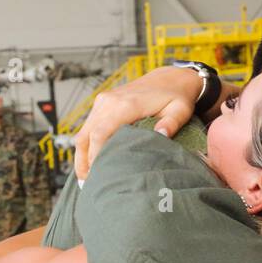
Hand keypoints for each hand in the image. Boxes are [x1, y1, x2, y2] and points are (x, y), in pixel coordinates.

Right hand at [74, 66, 205, 179]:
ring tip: (85, 178)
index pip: (100, 134)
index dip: (95, 157)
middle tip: (88, 184)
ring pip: (83, 133)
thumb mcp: (180, 110)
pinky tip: (90, 162)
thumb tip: (161, 136)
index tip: (97, 175)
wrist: (169, 78)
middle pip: (86, 136)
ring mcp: (103, 101)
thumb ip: (172, 123)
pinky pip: (87, 127)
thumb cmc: (176, 97)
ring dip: (82, 156)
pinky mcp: (102, 104)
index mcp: (126, 104)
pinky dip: (86, 145)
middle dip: (84, 162)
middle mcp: (109, 101)